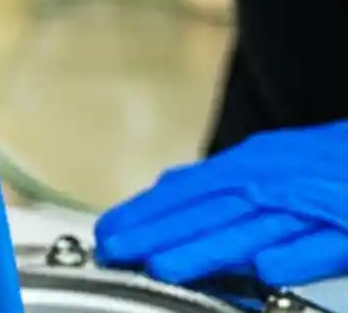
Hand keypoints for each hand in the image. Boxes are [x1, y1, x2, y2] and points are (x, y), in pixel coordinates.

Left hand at [94, 120, 347, 286]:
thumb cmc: (331, 164)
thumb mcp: (271, 163)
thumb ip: (222, 182)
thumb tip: (169, 189)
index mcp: (251, 166)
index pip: (187, 190)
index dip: (145, 212)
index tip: (107, 233)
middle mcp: (273, 182)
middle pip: (208, 210)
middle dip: (157, 233)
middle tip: (114, 252)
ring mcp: (311, 205)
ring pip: (253, 229)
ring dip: (207, 249)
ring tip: (163, 269)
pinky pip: (322, 244)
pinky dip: (294, 255)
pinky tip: (266, 269)